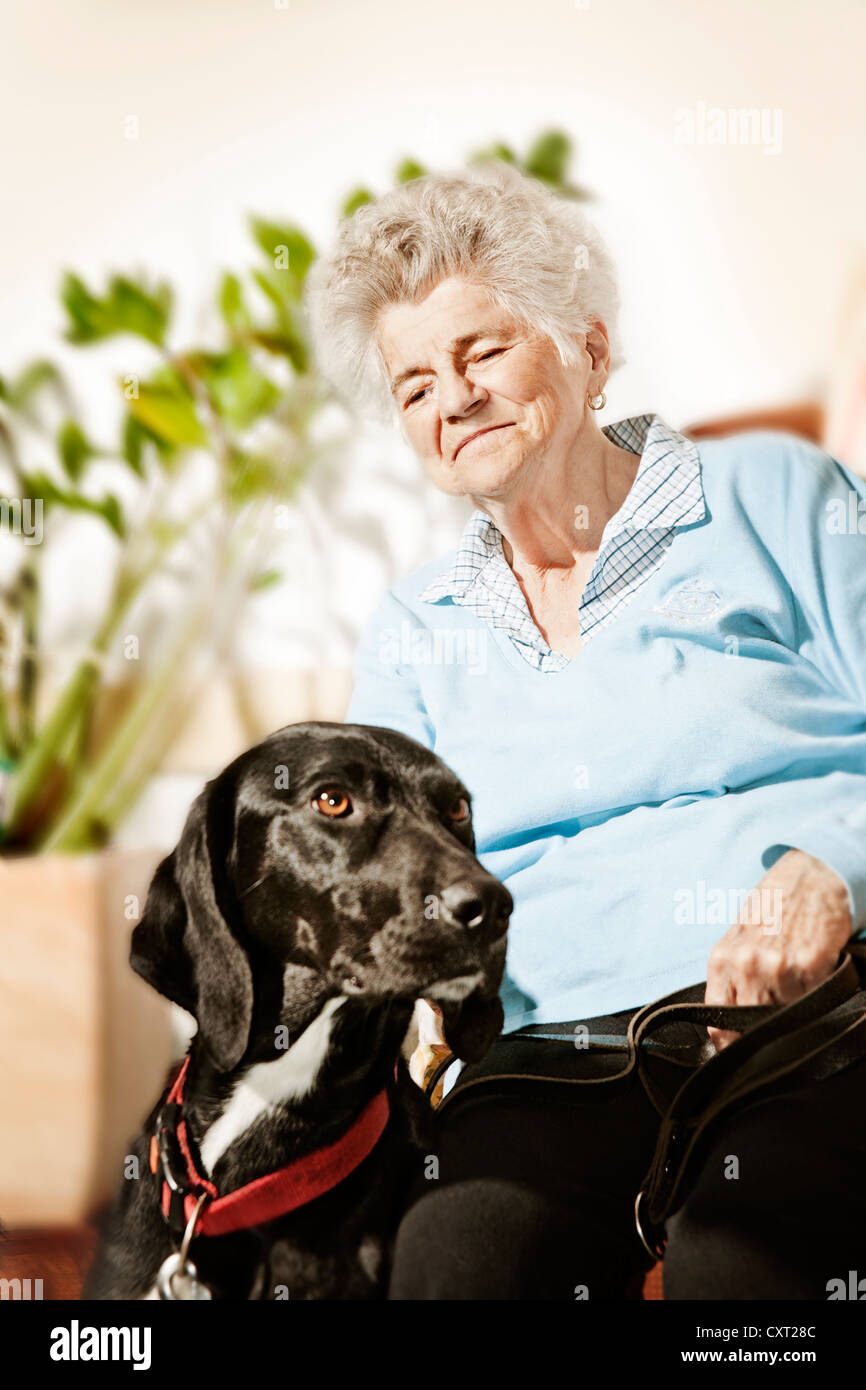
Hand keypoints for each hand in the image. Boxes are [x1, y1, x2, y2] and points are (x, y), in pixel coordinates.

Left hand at [704, 849, 851, 1051]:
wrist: (810, 875)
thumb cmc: (774, 908)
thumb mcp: (739, 939)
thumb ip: (732, 978)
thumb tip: (729, 1026)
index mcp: (721, 960)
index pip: (717, 1022)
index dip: (730, 1044)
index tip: (741, 1052)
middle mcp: (745, 964)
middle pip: (751, 1025)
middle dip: (765, 1027)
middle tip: (778, 1011)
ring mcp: (777, 966)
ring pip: (785, 1016)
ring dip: (794, 1006)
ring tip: (797, 978)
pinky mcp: (809, 964)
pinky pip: (813, 999)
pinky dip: (816, 991)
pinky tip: (814, 968)